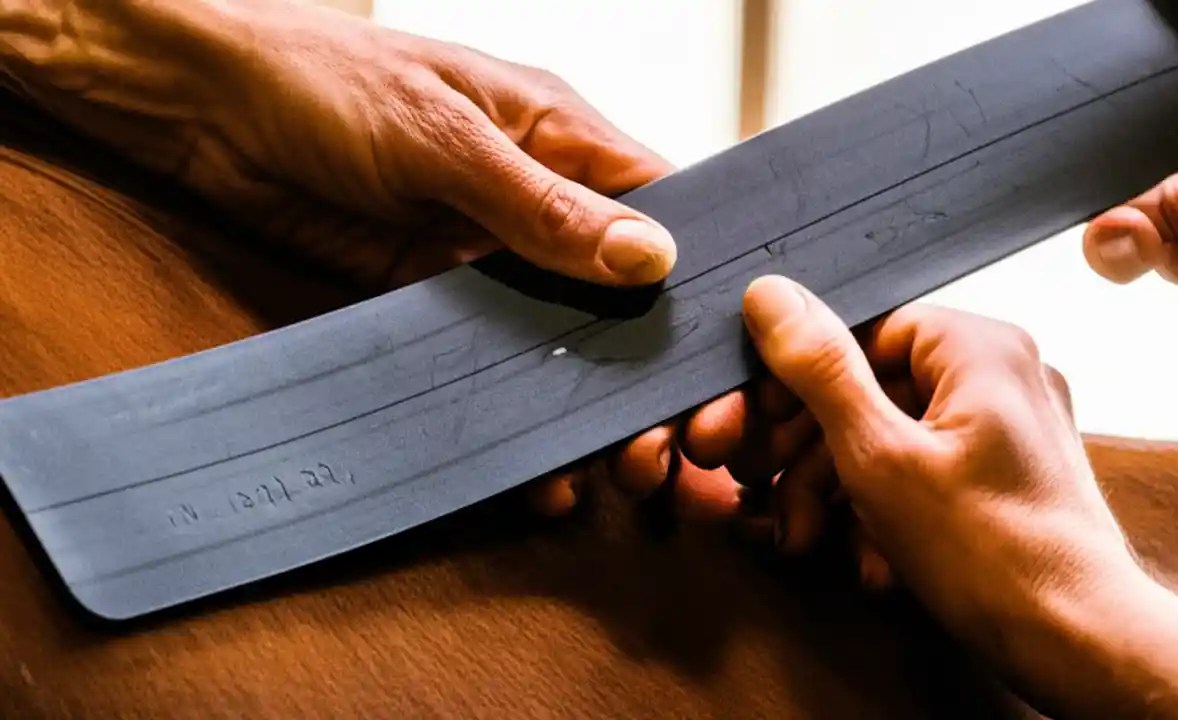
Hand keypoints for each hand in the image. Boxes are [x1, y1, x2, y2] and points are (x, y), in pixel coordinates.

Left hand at [0, 0, 677, 513]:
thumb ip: (544, 205)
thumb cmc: (328, 79)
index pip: (660, 202)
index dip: (698, 271)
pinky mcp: (428, 291)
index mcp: (558, 132)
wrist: (202, 106)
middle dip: (646, 360)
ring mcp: (481, 247)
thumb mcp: (446, 138)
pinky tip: (532, 459)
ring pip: (556, 331)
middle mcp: (532, 195)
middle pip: (615, 286)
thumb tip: (651, 257)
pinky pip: (484, 355)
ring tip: (613, 464)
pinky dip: (508, 405)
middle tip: (666, 434)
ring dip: (582, 395)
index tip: (723, 347)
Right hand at [735, 276, 1177, 717]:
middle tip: (777, 501)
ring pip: (895, 436)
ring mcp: (1012, 425)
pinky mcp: (1011, 474)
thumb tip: (769, 295)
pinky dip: (890, 510)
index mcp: (979, 346)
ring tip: (816, 541)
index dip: (802, 384)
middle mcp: (1004, 372)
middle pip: (874, 390)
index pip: (862, 332)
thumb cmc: (989, 552)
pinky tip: (873, 559)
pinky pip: (929, 470)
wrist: (1079, 642)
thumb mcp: (877, 455)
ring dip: (844, 493)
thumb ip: (820, 371)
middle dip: (815, 455)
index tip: (766, 431)